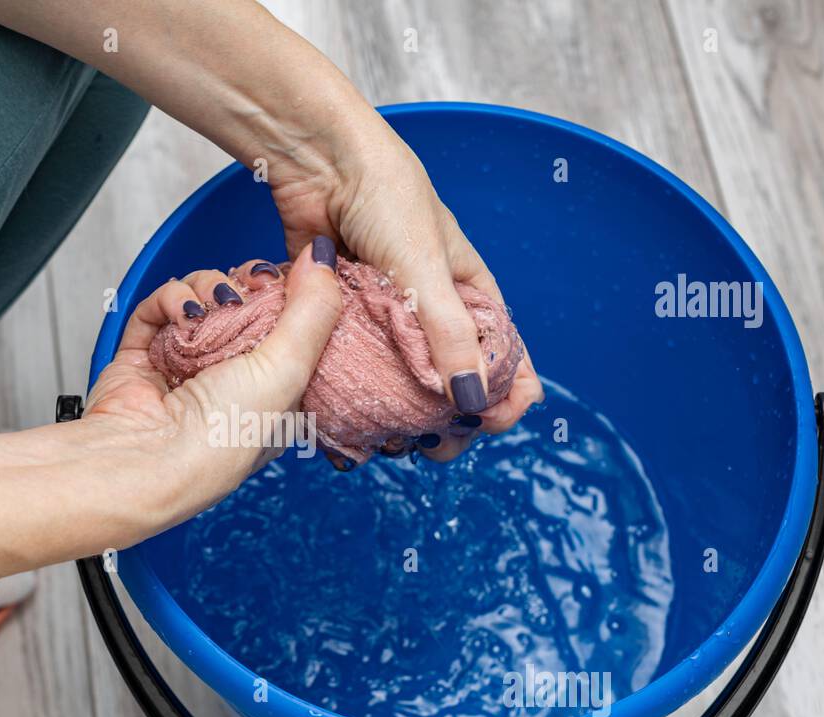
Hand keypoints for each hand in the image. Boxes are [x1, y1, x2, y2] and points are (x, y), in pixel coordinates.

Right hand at [83, 242, 342, 524]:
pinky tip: (181, 313)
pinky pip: (160, 307)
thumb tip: (323, 259)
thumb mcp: (288, 371)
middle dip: (246, 287)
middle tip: (247, 286)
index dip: (292, 298)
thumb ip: (312, 311)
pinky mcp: (145, 353)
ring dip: (207, 289)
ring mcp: (186, 365)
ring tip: (210, 305)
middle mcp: (231, 380)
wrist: (144, 458)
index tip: (293, 276)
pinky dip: (170, 299)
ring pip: (203, 299)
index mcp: (275, 395)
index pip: (291, 330)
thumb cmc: (219, 439)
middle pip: (246, 306)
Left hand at [269, 119, 543, 462]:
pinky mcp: (341, 317)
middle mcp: (430, 308)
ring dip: (396, 414)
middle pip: (448, 378)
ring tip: (390, 443)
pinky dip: (351, 394)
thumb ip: (448, 334)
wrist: (318, 161)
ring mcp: (385, 316)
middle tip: (433, 448)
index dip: (504, 394)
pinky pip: (350, 365)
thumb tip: (468, 400)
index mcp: (468, 293)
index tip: (490, 425)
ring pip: (397, 380)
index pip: (502, 355)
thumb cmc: (386, 199)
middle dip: (446, 419)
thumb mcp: (427, 270)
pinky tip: (344, 423)